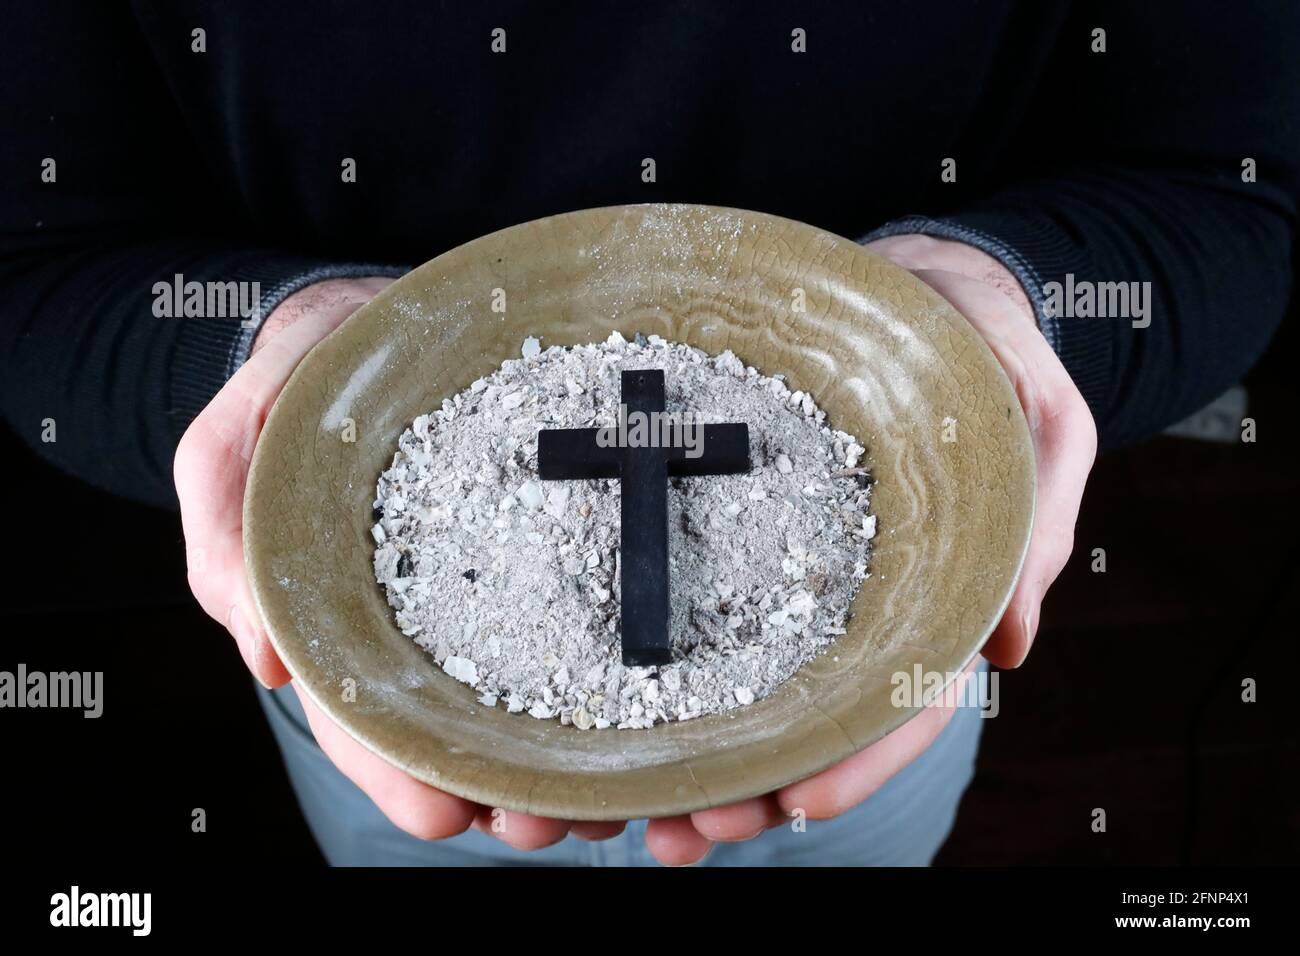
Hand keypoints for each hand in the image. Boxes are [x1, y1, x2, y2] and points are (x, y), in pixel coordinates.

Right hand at [177, 277, 629, 850]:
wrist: (379, 317)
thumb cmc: (307, 377)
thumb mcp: (239, 434)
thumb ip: (222, 521)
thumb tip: (261, 653)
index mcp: (339, 603)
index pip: (357, 704)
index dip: (393, 767)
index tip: (445, 810)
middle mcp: (416, 608)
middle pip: (449, 719)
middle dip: (493, 784)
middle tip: (547, 824)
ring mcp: (486, 579)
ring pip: (516, 688)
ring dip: (554, 754)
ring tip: (605, 797)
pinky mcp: (545, 540)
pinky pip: (576, 612)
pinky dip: (598, 675)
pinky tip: (636, 711)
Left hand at [639, 234, 1097, 864]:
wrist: (909, 280)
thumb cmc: (980, 346)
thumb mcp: (1037, 416)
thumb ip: (1034, 523)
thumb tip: (1010, 651)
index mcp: (936, 586)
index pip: (907, 693)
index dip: (861, 756)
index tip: (796, 804)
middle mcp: (857, 593)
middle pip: (811, 712)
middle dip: (756, 783)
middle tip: (688, 834)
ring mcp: (793, 562)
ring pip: (749, 678)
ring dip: (698, 749)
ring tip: (634, 806)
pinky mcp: (739, 522)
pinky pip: (693, 595)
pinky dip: (658, 660)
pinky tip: (611, 708)